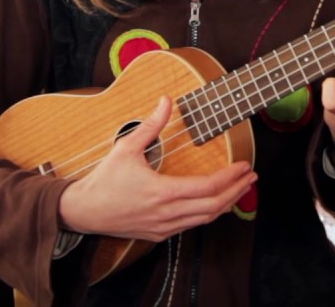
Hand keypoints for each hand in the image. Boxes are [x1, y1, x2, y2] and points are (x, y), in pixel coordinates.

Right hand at [57, 96, 256, 240]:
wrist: (83, 212)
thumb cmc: (103, 180)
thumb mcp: (126, 147)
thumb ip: (150, 125)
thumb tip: (166, 100)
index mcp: (161, 192)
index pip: (208, 188)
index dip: (230, 177)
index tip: (244, 165)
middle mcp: (166, 213)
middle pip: (214, 206)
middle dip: (237, 191)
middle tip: (251, 177)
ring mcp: (164, 227)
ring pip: (204, 219)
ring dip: (226, 204)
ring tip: (240, 189)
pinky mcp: (159, 234)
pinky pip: (191, 226)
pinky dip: (208, 214)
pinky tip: (214, 203)